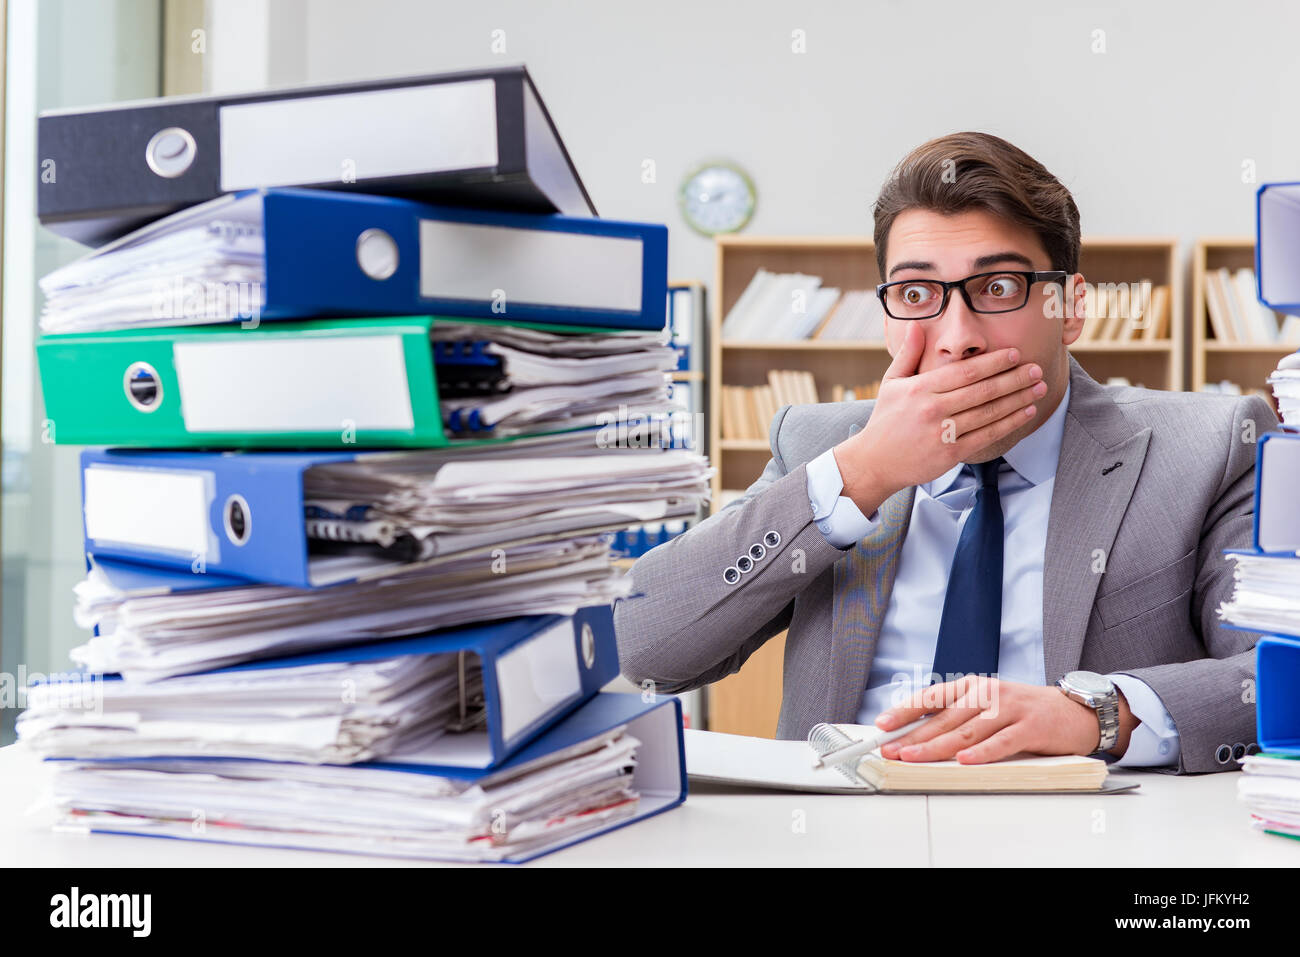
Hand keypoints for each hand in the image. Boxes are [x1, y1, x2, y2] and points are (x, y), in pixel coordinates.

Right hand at [832, 323, 1046, 514]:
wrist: (875, 461)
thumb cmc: (886, 420)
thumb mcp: (891, 383)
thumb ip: (908, 353)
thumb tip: (917, 324)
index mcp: (920, 388)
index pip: (964, 371)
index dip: (992, 362)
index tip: (1014, 354)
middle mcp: (933, 409)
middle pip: (982, 390)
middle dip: (1014, 378)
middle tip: (1036, 369)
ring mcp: (943, 432)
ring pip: (989, 412)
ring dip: (1018, 399)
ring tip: (1038, 388)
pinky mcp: (951, 453)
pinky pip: (987, 435)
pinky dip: (1009, 423)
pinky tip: (1025, 412)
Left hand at [872, 676, 1134, 763]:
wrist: (1076, 711)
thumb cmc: (1026, 712)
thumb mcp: (989, 705)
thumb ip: (959, 716)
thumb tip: (917, 735)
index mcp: (973, 686)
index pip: (932, 697)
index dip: (905, 711)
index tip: (882, 725)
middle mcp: (988, 694)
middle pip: (944, 718)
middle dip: (913, 735)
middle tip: (890, 750)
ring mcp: (1009, 709)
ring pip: (966, 730)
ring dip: (937, 747)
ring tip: (914, 757)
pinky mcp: (1030, 727)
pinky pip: (1001, 742)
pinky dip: (981, 752)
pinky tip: (964, 760)